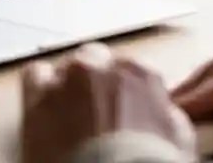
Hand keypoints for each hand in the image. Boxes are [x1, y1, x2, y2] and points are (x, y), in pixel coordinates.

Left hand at [21, 44, 195, 162]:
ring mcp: (66, 79)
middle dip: (96, 80)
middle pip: (95, 60)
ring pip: (66, 66)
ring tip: (72, 112)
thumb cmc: (143, 161)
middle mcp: (101, 68)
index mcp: (139, 74)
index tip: (125, 105)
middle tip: (97, 108)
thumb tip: (161, 111)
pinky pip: (35, 76)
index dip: (127, 90)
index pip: (132, 69)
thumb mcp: (177, 139)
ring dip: (70, 82)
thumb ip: (165, 113)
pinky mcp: (38, 96)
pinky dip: (41, 87)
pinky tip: (47, 106)